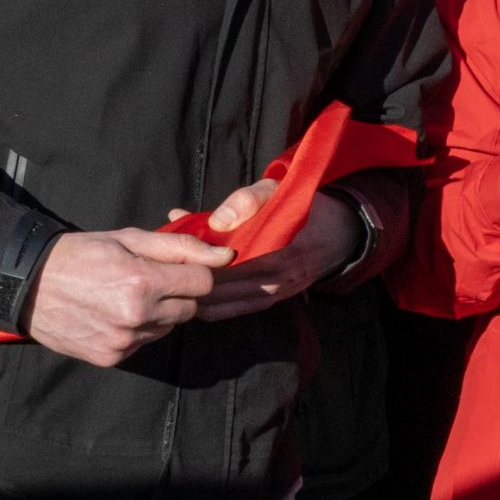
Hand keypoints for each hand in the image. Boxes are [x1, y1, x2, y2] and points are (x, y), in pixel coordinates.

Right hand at [25, 229, 232, 366]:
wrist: (27, 285)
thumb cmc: (82, 254)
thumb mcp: (130, 238)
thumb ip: (182, 247)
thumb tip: (226, 257)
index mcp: (143, 282)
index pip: (203, 282)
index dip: (194, 272)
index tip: (178, 266)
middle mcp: (136, 317)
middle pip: (190, 308)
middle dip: (177, 293)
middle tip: (147, 279)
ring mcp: (124, 341)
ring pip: (168, 327)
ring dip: (158, 312)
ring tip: (126, 296)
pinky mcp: (112, 358)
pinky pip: (144, 342)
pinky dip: (138, 330)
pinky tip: (113, 314)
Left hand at [166, 182, 366, 320]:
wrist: (340, 231)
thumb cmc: (302, 205)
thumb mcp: (277, 189)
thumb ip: (246, 200)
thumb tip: (214, 220)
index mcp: (274, 248)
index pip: (222, 263)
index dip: (193, 260)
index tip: (169, 253)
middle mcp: (275, 277)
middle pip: (219, 286)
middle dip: (188, 281)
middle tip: (160, 274)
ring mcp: (276, 292)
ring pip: (225, 303)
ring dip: (197, 297)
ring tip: (172, 287)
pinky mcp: (276, 300)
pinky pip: (238, 310)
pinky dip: (214, 308)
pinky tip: (194, 301)